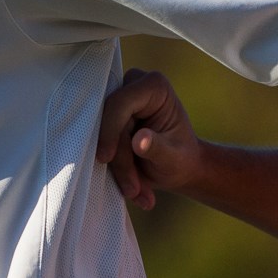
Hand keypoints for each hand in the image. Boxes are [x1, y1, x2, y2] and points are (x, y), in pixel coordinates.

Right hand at [95, 68, 202, 210]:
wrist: (178, 168)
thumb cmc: (181, 159)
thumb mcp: (174, 159)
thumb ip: (158, 148)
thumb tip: (139, 140)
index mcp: (154, 86)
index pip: (120, 102)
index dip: (110, 130)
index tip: (106, 158)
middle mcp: (133, 85)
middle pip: (107, 120)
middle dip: (116, 157)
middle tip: (133, 189)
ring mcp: (118, 98)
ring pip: (99, 133)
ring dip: (115, 167)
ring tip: (136, 192)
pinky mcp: (106, 115)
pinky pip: (96, 139)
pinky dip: (111, 166)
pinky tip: (129, 186)